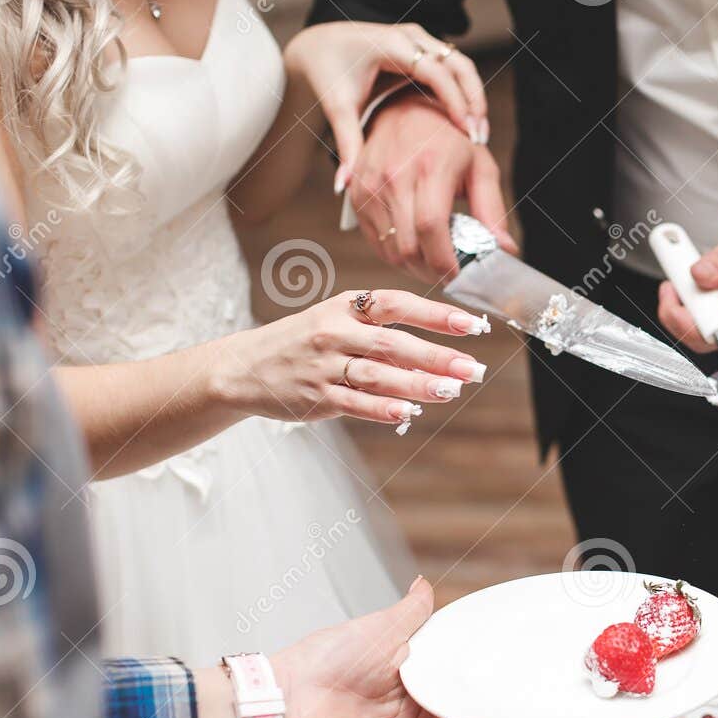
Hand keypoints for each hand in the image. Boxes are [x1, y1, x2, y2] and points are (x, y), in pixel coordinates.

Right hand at [208, 289, 489, 427]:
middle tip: (472, 368)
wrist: (244, 366)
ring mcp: (324, 366)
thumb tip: (437, 356)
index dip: (435, 313)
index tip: (471, 324)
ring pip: (377, 375)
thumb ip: (381, 334)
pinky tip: (409, 412)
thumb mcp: (337, 321)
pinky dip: (383, 408)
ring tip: (451, 390)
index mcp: (345, 308)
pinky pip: (354, 403)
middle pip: (393, 343)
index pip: (397, 305)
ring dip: (417, 383)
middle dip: (437, 356)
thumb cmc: (304, 342)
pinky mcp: (316, 397)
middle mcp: (335, 333)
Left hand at [272, 577, 511, 717]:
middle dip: (505, 699)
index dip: (492, 674)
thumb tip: (424, 586)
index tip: (520, 659)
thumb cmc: (324, 664)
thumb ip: (412, 612)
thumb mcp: (383, 628)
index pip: (466, 686)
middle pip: (475, 714)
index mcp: (414, 690)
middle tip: (537, 679)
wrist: (292, 697)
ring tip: (531, 698)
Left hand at [282, 21, 484, 184]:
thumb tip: (346, 187)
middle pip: (458, 64)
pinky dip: (464, 94)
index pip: (435, 71)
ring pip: (462, 66)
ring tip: (479, 134)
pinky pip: (454, 70)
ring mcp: (421, 40)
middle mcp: (410, 37)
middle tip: (480, 137)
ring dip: (474, 98)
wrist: (321, 48)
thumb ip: (347, 146)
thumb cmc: (329, 76)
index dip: (454, 101)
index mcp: (389, 45)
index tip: (466, 131)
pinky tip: (467, 125)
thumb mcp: (338, 109)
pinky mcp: (426, 50)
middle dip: (474, 100)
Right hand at [350, 95, 517, 284]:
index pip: (433, 228)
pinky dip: (395, 252)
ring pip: (390, 249)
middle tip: (450, 274)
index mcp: (431, 167)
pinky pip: (374, 240)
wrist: (403, 108)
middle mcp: (395, 176)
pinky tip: (414, 247)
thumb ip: (492, 210)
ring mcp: (370, 185)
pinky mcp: (354, 193)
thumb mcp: (479, 166)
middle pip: (409, 247)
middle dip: (432, 272)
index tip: (461, 276)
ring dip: (414, 266)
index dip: (446, 262)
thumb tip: (505, 250)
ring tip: (434, 261)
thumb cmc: (448, 138)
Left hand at [657, 210, 717, 352]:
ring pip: (707, 336)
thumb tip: (697, 277)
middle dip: (678, 314)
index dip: (689, 318)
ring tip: (683, 282)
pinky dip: (698, 310)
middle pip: (707, 339)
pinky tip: (697, 290)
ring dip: (686, 312)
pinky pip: (715, 328)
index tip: (676, 291)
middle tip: (672, 284)